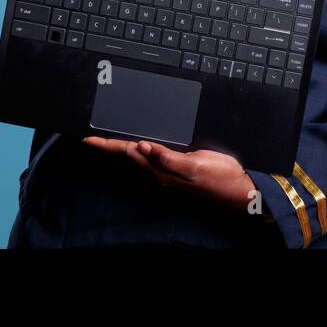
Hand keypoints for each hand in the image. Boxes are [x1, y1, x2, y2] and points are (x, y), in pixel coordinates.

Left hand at [82, 136, 257, 212]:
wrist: (238, 189)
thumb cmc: (219, 179)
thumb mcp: (194, 166)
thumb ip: (167, 157)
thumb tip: (142, 146)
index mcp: (161, 169)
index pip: (128, 153)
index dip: (107, 145)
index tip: (88, 139)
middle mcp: (161, 170)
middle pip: (128, 154)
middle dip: (108, 145)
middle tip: (90, 137)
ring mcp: (169, 169)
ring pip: (138, 155)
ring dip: (121, 146)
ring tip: (104, 139)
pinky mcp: (178, 165)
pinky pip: (152, 154)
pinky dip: (140, 148)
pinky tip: (137, 145)